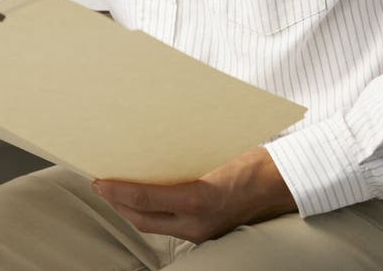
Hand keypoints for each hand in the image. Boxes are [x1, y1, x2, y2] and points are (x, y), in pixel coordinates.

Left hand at [92, 147, 296, 243]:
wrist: (283, 181)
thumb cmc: (253, 160)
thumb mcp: (215, 151)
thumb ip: (183, 159)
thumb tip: (150, 149)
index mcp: (200, 199)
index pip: (146, 199)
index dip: (119, 191)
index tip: (99, 181)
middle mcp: (199, 222)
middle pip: (144, 220)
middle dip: (119, 204)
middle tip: (102, 186)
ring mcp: (203, 231)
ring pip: (156, 226)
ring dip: (134, 211)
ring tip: (118, 193)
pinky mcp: (208, 232)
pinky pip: (171, 226)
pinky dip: (154, 214)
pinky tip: (147, 201)